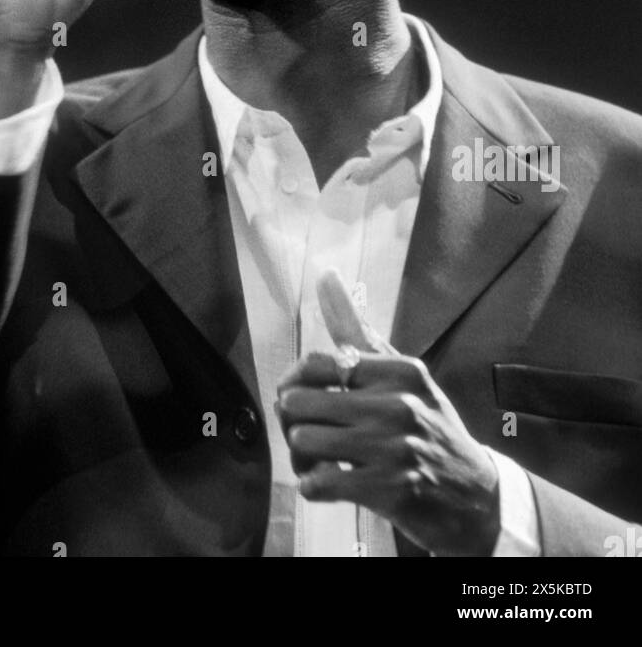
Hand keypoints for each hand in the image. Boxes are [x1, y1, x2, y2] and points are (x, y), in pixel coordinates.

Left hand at [276, 323, 500, 556]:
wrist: (476, 495)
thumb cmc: (429, 426)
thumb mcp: (403, 374)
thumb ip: (356, 328)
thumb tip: (324, 273)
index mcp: (399, 370)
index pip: (316, 362)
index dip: (295, 381)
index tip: (300, 395)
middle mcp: (398, 404)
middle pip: (300, 402)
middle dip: (293, 421)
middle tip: (306, 431)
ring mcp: (394, 448)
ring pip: (304, 441)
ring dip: (302, 456)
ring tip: (317, 458)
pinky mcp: (389, 490)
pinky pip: (319, 483)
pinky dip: (313, 486)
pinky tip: (328, 482)